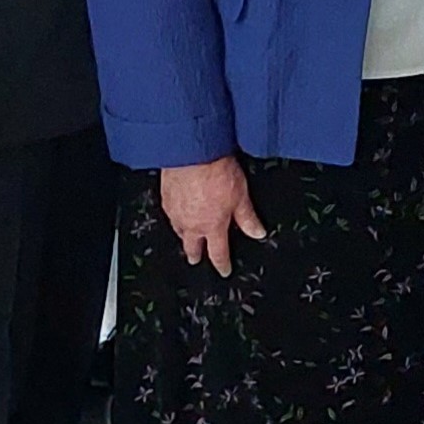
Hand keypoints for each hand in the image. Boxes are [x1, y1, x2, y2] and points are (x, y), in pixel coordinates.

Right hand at [158, 157, 266, 275]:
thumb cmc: (215, 172)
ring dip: (183, 236)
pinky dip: (174, 217)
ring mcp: (176, 212)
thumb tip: (258, 233)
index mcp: (212, 227)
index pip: (218, 253)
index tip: (224, 270)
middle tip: (196, 260)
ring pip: (178, 231)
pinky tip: (176, 212)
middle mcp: (191, 224)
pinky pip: (169, 214)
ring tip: (186, 237)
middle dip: (195, 255)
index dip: (222, 265)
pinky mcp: (165, 197)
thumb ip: (248, 218)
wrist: (192, 153)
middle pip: (191, 247)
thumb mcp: (241, 197)